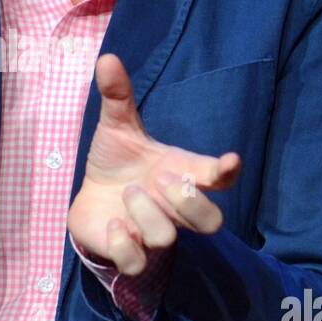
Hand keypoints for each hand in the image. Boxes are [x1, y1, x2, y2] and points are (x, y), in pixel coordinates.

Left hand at [67, 53, 241, 275]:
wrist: (90, 199)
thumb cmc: (117, 163)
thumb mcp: (116, 128)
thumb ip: (118, 97)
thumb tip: (107, 58)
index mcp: (181, 174)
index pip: (217, 178)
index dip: (226, 171)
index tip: (230, 161)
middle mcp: (174, 209)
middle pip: (212, 222)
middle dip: (189, 203)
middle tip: (162, 181)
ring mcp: (154, 234)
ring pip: (167, 238)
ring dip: (146, 214)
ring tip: (126, 194)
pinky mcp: (129, 255)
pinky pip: (137, 262)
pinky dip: (123, 243)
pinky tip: (113, 224)